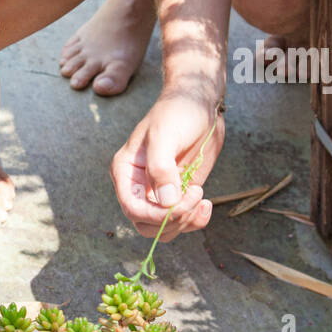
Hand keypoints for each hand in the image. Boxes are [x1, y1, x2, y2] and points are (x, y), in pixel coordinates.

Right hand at [111, 94, 224, 241]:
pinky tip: (206, 203)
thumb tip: (166, 202)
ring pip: (164, 228)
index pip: (132, 208)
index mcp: (125, 172)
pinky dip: (196, 219)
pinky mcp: (180, 193)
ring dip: (185, 222)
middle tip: (194, 196)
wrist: (200, 103)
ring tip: (201, 198)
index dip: (155, 215)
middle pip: (146, 224)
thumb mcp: (164, 136)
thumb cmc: (177, 112)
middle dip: (172, 219)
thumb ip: (161, 169)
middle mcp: (138, 186)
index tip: (179, 203)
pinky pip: (183, 220)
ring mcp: (160, 192)